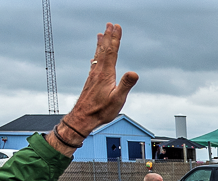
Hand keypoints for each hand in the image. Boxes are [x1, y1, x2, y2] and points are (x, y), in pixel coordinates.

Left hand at [55, 25, 138, 157]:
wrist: (83, 118)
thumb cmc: (101, 111)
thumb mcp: (118, 99)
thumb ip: (126, 85)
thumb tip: (134, 73)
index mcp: (106, 74)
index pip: (112, 52)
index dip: (115, 39)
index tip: (117, 27)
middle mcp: (98, 71)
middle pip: (104, 50)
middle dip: (108, 37)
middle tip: (110, 24)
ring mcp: (93, 75)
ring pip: (98, 55)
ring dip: (101, 44)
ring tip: (101, 34)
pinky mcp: (91, 80)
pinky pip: (94, 63)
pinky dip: (96, 56)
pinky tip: (95, 56)